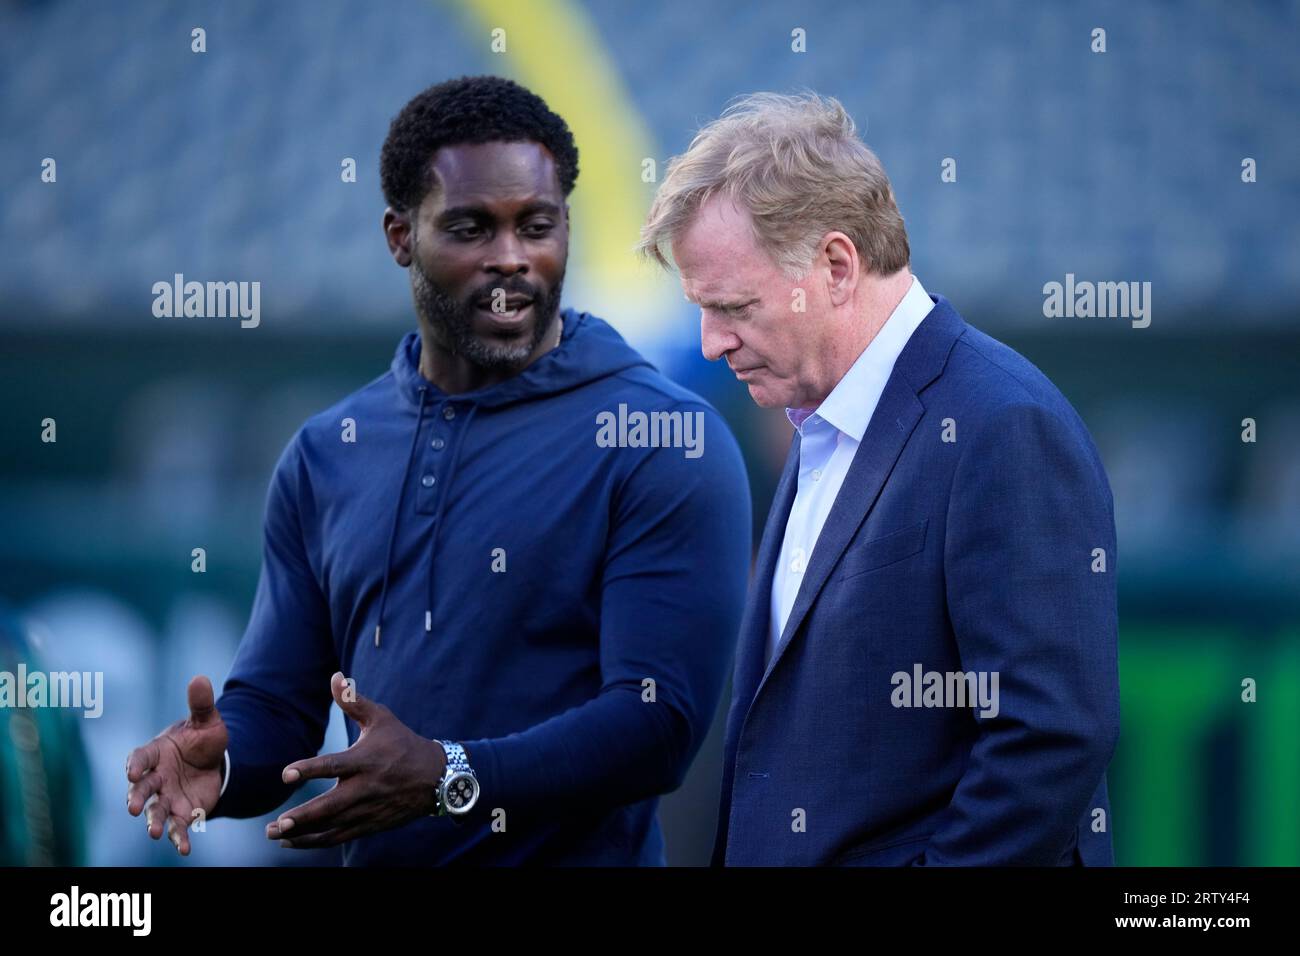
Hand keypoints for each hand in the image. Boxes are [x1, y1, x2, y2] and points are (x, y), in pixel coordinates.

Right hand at [126, 675, 227, 855]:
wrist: (215, 762)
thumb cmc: (203, 739)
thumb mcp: (207, 721)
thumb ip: (201, 704)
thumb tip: (200, 678)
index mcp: (157, 753)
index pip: (140, 758)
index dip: (135, 764)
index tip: (131, 771)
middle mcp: (156, 777)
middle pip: (141, 788)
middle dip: (135, 797)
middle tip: (131, 807)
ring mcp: (167, 797)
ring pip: (155, 811)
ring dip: (153, 822)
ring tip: (155, 833)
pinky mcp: (182, 812)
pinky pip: (178, 827)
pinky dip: (179, 838)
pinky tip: (185, 849)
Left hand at [267, 672, 446, 848]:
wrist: (436, 778)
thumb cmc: (403, 743)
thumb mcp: (381, 718)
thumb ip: (353, 701)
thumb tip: (334, 676)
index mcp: (365, 760)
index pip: (334, 766)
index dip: (310, 769)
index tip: (286, 774)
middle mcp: (365, 788)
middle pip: (330, 806)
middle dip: (302, 817)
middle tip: (275, 824)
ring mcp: (367, 809)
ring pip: (331, 826)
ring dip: (302, 834)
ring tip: (275, 835)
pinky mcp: (370, 824)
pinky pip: (340, 836)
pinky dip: (316, 841)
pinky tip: (293, 842)